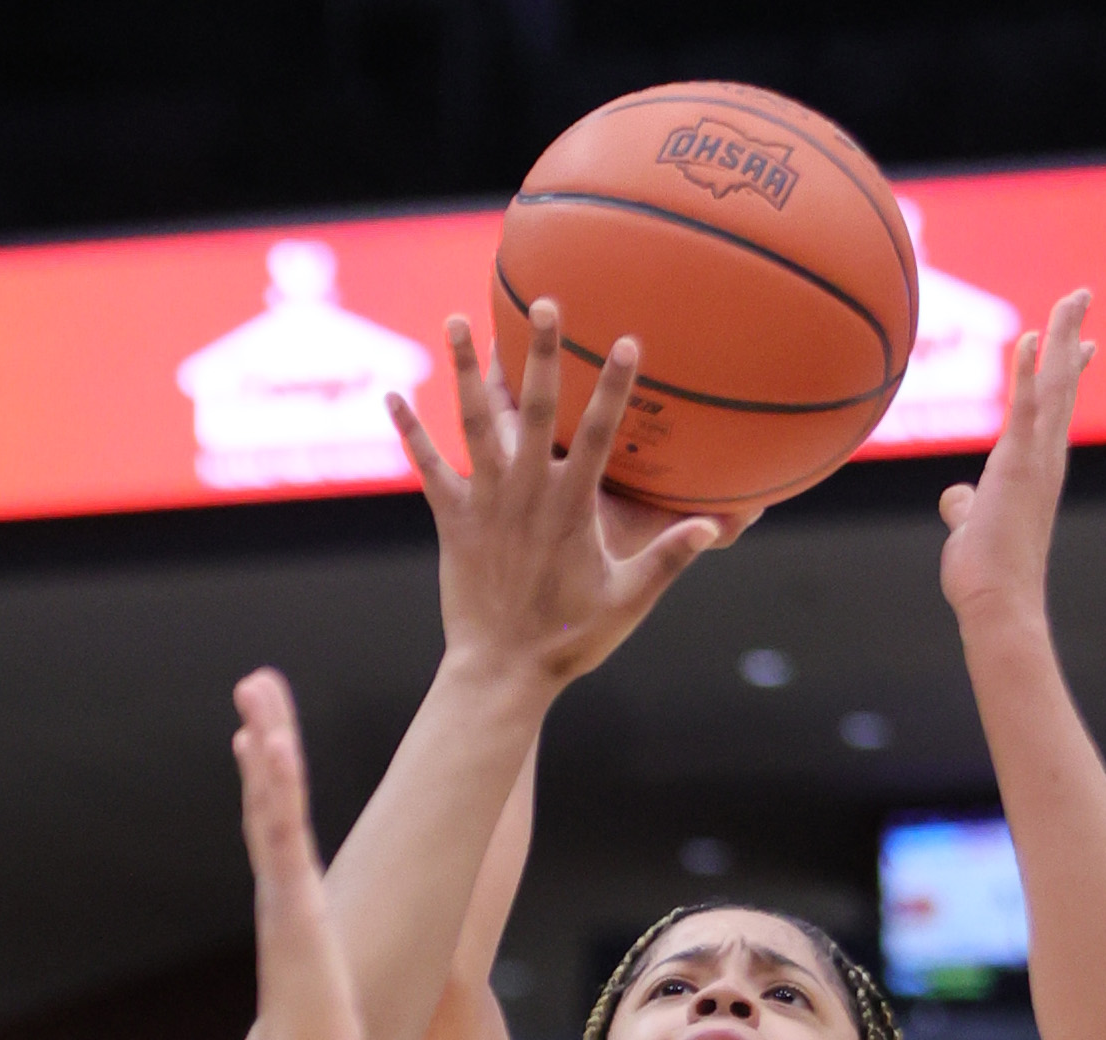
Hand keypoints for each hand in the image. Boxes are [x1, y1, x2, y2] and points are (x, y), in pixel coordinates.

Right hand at [231, 669, 362, 1039]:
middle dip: (264, 741)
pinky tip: (275, 747)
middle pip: (269, 804)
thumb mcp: (340, 995)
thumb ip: (336, 979)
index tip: (263, 733)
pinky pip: (282, 840)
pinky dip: (276, 792)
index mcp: (293, 910)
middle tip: (255, 683)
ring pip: (271, 811)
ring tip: (259, 696)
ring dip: (268, 749)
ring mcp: (284, 903)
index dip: (273, 781)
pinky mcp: (292, 916)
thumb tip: (351, 988)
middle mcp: (283, 898)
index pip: (280, 832)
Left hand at [389, 304, 721, 690]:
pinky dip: (410, 432)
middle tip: (544, 302)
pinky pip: (427, 467)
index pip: (600, 434)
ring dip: (466, 369)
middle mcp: (526, 492)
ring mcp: (485, 502)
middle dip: (541, 352)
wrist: (502, 672)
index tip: (628, 340)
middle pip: (534, 409)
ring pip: (473, 423)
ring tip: (457, 319)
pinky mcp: (452, 520)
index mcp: (571, 507)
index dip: (614, 386)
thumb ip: (668, 559)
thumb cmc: (569, 639)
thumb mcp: (628, 602)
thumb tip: (714, 524)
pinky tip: (391, 396)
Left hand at [939, 290, 1093, 628]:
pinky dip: (1028, 374)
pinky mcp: (1018, 467)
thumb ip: (965, 507)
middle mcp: (1045, 458)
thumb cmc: (985, 574)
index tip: (1086, 343)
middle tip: (1082, 294)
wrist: (996, 603)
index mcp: (1034, 468)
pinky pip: (1025, 410)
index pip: (1055, 410)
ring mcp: (1036, 461)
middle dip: (1072, 336)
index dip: (1067, 372)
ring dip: (1062, 338)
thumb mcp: (972, 529)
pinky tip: (1030, 338)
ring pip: (1055, 387)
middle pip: (1063, 384)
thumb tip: (956, 499)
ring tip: (1073, 297)